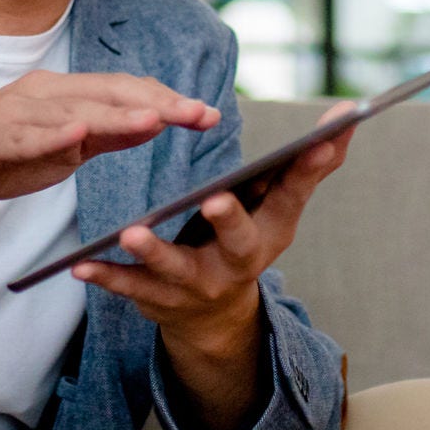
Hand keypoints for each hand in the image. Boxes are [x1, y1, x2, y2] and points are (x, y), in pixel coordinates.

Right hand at [0, 72, 217, 255]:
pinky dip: (52, 133)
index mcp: (64, 94)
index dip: (166, 99)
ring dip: (116, 113)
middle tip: (198, 113)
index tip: (205, 113)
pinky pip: (25, 135)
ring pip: (73, 110)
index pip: (123, 90)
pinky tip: (77, 134)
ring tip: (155, 118)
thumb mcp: (64, 149)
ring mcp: (15, 112)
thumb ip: (106, 134)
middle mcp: (43, 93)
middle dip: (157, 102)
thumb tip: (155, 121)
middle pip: (107, 93)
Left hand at [73, 104, 355, 355]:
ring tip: (130, 232)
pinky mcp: (161, 299)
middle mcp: (240, 261)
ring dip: (154, 252)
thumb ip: (310, 162)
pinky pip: (132, 289)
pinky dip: (107, 277)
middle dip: (229, 221)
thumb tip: (348, 114)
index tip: (320, 139)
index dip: (309, 167)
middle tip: (216, 199)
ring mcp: (200, 285)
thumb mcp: (280, 205)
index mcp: (273, 229)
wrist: (215, 315)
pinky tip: (82, 263)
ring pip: (176, 270)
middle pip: (240, 241)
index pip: (294, 192)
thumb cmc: (247, 237)